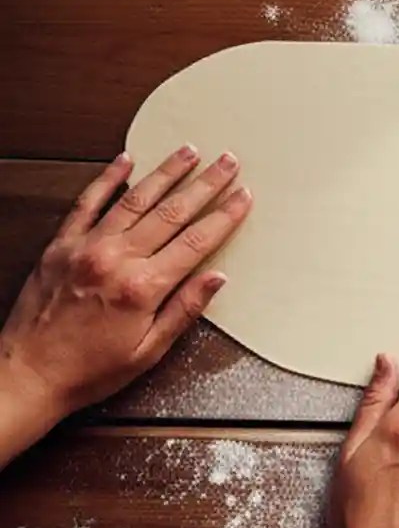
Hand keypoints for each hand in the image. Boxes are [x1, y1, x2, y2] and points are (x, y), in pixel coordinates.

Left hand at [0, 145, 251, 437]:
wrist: (26, 375)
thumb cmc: (88, 371)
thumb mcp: (148, 351)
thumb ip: (184, 310)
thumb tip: (217, 278)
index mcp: (141, 288)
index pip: (195, 242)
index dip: (223, 217)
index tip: (242, 197)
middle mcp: (115, 260)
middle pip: (171, 213)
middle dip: (205, 185)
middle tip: (227, 162)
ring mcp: (86, 247)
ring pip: (135, 200)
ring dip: (166, 173)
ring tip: (189, 152)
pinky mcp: (61, 245)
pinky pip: (87, 203)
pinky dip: (108, 179)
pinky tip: (125, 160)